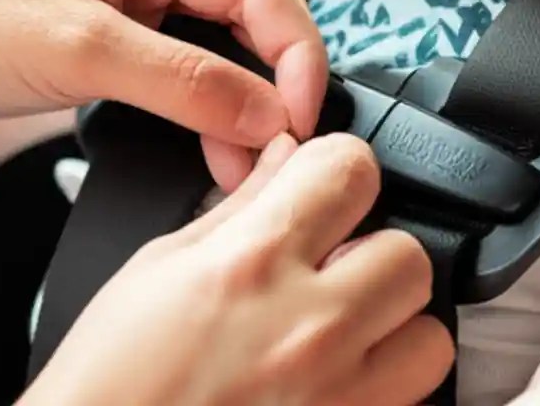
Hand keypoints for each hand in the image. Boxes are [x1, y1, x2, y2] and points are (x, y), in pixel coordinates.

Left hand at [0, 0, 327, 189]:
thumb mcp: (79, 51)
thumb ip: (186, 82)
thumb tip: (269, 114)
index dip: (294, 47)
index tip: (300, 111)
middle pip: (255, 13)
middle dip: (278, 77)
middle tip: (284, 139)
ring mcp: (138, 4)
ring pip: (230, 49)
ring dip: (247, 104)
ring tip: (246, 159)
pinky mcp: (123, 47)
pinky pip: (194, 76)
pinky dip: (212, 115)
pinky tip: (216, 149)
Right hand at [21, 133, 454, 405]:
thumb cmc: (108, 383)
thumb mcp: (158, 269)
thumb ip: (239, 208)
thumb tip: (286, 158)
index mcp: (252, 266)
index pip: (352, 170)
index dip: (340, 170)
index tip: (328, 186)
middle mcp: (308, 329)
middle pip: (410, 255)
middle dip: (376, 254)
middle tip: (337, 272)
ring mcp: (336, 396)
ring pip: (431, 337)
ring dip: (395, 329)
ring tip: (346, 336)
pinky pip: (411, 400)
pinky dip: (386, 387)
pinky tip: (337, 381)